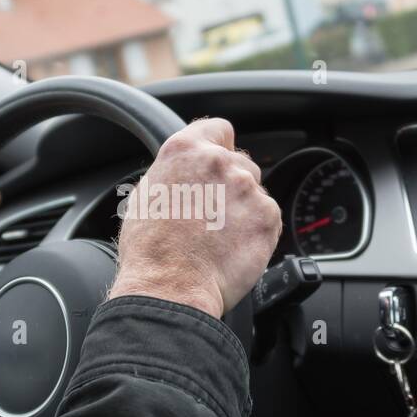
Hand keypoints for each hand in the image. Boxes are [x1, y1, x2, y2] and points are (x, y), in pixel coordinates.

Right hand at [108, 118, 280, 318]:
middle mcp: (219, 161)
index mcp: (185, 149)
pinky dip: (257, 232)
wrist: (171, 286)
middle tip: (212, 214)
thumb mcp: (147, 195)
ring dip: (244, 209)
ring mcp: (247, 187)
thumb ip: (176, 173)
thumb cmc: (151, 251)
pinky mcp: (268, 215)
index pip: (218, 129)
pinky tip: (234, 248)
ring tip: (220, 237)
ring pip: (255, 192)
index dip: (218, 146)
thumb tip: (187, 174)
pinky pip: (268, 217)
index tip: (218, 161)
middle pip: (240, 162)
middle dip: (230, 185)